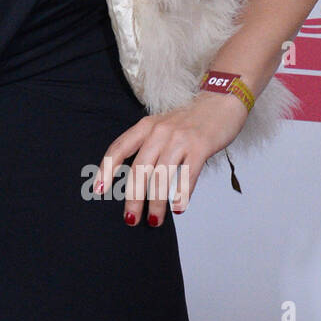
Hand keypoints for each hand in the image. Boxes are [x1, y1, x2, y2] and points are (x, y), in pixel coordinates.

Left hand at [91, 90, 249, 226]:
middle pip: (139, 169)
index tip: (99, 190)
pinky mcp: (201, 147)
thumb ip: (148, 144)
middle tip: (131, 219)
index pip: (119, 148)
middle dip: (133, 198)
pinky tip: (178, 207)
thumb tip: (135, 179)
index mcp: (146, 126)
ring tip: (154, 220)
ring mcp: (180, 139)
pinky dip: (182, 194)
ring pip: (162, 176)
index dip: (106, 170)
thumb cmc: (190, 119)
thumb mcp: (162, 125)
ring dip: (156, 202)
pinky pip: (188, 175)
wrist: (222, 100)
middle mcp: (160, 132)